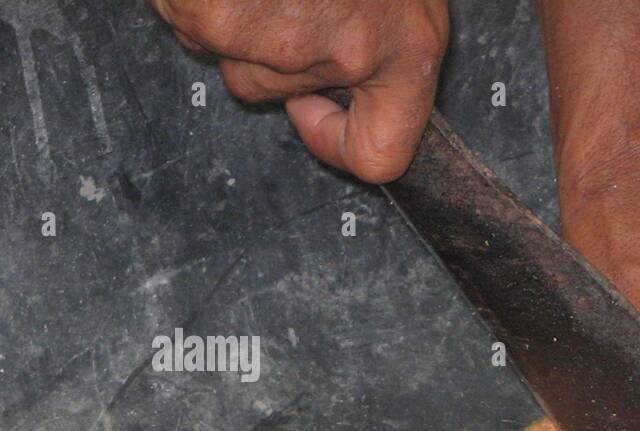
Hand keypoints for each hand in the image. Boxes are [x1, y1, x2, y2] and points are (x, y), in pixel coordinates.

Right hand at [151, 0, 449, 181]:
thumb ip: (383, 53)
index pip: (379, 157)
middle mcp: (333, 55)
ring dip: (235, 14)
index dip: (341, 140)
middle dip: (275, 46)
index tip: (318, 107)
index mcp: (401, 52)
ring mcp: (265, 36)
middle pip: (276, 92)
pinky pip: (188, 19)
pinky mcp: (205, 14)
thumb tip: (330, 99)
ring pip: (228, 55)